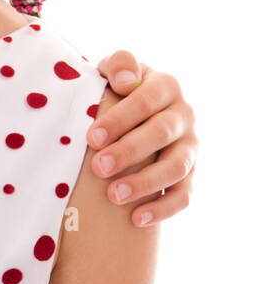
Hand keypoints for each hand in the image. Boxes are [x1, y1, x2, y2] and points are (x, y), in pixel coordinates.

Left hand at [89, 50, 196, 225]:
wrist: (132, 111)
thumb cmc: (115, 88)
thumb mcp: (114, 69)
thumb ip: (119, 64)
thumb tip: (125, 82)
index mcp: (166, 86)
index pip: (145, 101)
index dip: (119, 120)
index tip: (92, 137)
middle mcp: (184, 115)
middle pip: (160, 135)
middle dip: (128, 152)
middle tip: (97, 167)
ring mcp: (191, 146)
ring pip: (176, 168)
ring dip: (145, 183)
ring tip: (113, 195)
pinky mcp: (191, 174)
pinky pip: (184, 196)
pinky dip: (163, 209)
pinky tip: (136, 219)